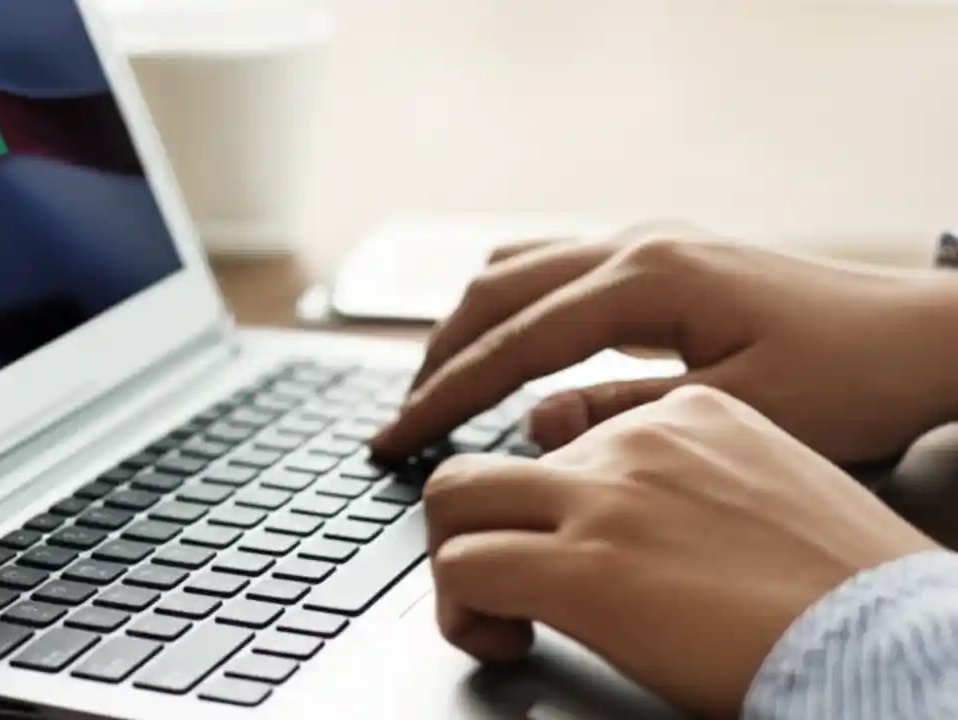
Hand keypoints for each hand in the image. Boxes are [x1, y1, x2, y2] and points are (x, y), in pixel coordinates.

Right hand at [373, 225, 957, 462]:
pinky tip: (502, 345)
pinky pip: (552, 268)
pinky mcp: (658, 257)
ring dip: (467, 326)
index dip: (446, 394)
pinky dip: (509, 309)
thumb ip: (620, 416)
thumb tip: (533, 420)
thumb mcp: (733, 413)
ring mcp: (645, 241)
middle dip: (439, 359)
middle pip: (496, 292)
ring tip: (434, 387)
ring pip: (516, 269)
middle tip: (400, 423)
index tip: (397, 437)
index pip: (514, 341)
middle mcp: (636, 245)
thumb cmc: (848, 376)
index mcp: (648, 280)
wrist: (917, 335)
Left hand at [425, 386, 939, 716]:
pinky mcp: (587, 567)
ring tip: (494, 616)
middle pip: (486, 459)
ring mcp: (607, 496)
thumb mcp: (771, 487)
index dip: (540, 506)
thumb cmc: (846, 583)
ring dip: (455, 568)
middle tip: (492, 577)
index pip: (560, 440)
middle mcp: (636, 440)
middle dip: (467, 525)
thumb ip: (690, 476)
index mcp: (687, 413)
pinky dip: (461, 614)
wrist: (896, 634)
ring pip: (451, 500)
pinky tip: (507, 640)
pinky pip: (465, 568)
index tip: (547, 545)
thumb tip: (625, 509)